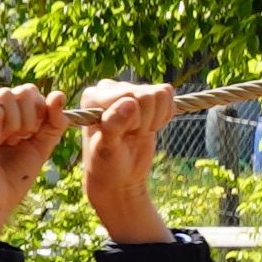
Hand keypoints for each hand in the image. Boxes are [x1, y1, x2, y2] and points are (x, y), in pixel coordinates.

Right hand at [0, 84, 64, 239]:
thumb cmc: (15, 177)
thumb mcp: (41, 145)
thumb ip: (53, 121)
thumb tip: (58, 93)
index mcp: (10, 116)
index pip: (30, 92)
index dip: (40, 110)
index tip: (32, 135)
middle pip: (20, 90)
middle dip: (28, 117)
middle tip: (18, 140)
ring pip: (4, 94)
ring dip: (13, 121)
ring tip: (6, 142)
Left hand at [76, 82, 180, 244]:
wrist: (120, 173)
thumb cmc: (106, 164)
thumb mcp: (107, 149)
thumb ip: (114, 125)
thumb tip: (129, 102)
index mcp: (93, 96)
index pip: (128, 96)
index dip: (132, 121)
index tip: (120, 136)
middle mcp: (110, 87)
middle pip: (146, 94)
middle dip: (144, 121)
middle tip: (130, 135)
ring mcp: (130, 90)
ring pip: (160, 93)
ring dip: (154, 119)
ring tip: (137, 132)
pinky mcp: (147, 95)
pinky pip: (168, 95)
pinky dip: (164, 115)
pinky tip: (148, 126)